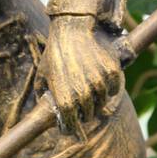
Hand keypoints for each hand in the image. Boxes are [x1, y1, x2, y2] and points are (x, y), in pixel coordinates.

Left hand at [36, 15, 121, 139]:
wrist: (72, 29)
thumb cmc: (54, 53)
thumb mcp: (42, 75)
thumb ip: (42, 94)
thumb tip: (44, 106)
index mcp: (65, 99)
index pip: (71, 126)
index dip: (70, 128)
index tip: (70, 126)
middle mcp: (84, 95)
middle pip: (89, 116)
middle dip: (84, 113)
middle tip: (80, 107)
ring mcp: (100, 84)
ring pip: (102, 103)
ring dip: (97, 101)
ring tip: (91, 92)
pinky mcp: (112, 72)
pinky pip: (114, 89)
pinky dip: (110, 88)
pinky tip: (102, 82)